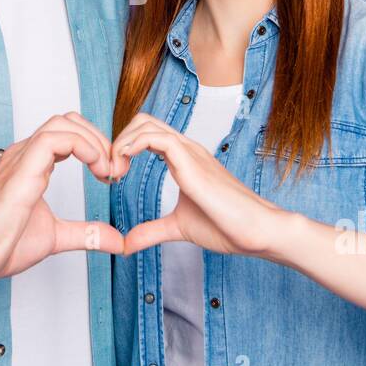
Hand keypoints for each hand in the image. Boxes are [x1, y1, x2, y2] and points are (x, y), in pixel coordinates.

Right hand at [0, 112, 121, 289]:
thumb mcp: (55, 236)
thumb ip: (86, 233)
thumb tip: (116, 240)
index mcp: (32, 164)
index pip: (69, 134)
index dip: (97, 147)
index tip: (113, 175)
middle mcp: (25, 155)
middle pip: (69, 121)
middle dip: (100, 139)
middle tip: (116, 171)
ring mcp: (20, 159)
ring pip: (63, 123)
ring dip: (95, 142)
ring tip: (108, 171)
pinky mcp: (20, 171)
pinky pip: (54, 139)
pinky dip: (84, 147)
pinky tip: (96, 169)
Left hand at [111, 113, 289, 257]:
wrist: (257, 231)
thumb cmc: (227, 226)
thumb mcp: (178, 228)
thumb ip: (152, 231)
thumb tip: (125, 244)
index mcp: (184, 159)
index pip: (146, 134)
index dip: (123, 149)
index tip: (112, 177)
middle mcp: (186, 149)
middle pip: (142, 121)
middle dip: (117, 141)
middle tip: (108, 173)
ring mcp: (190, 152)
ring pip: (146, 124)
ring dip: (121, 143)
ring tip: (113, 174)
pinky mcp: (192, 163)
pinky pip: (156, 139)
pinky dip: (132, 147)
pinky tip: (123, 170)